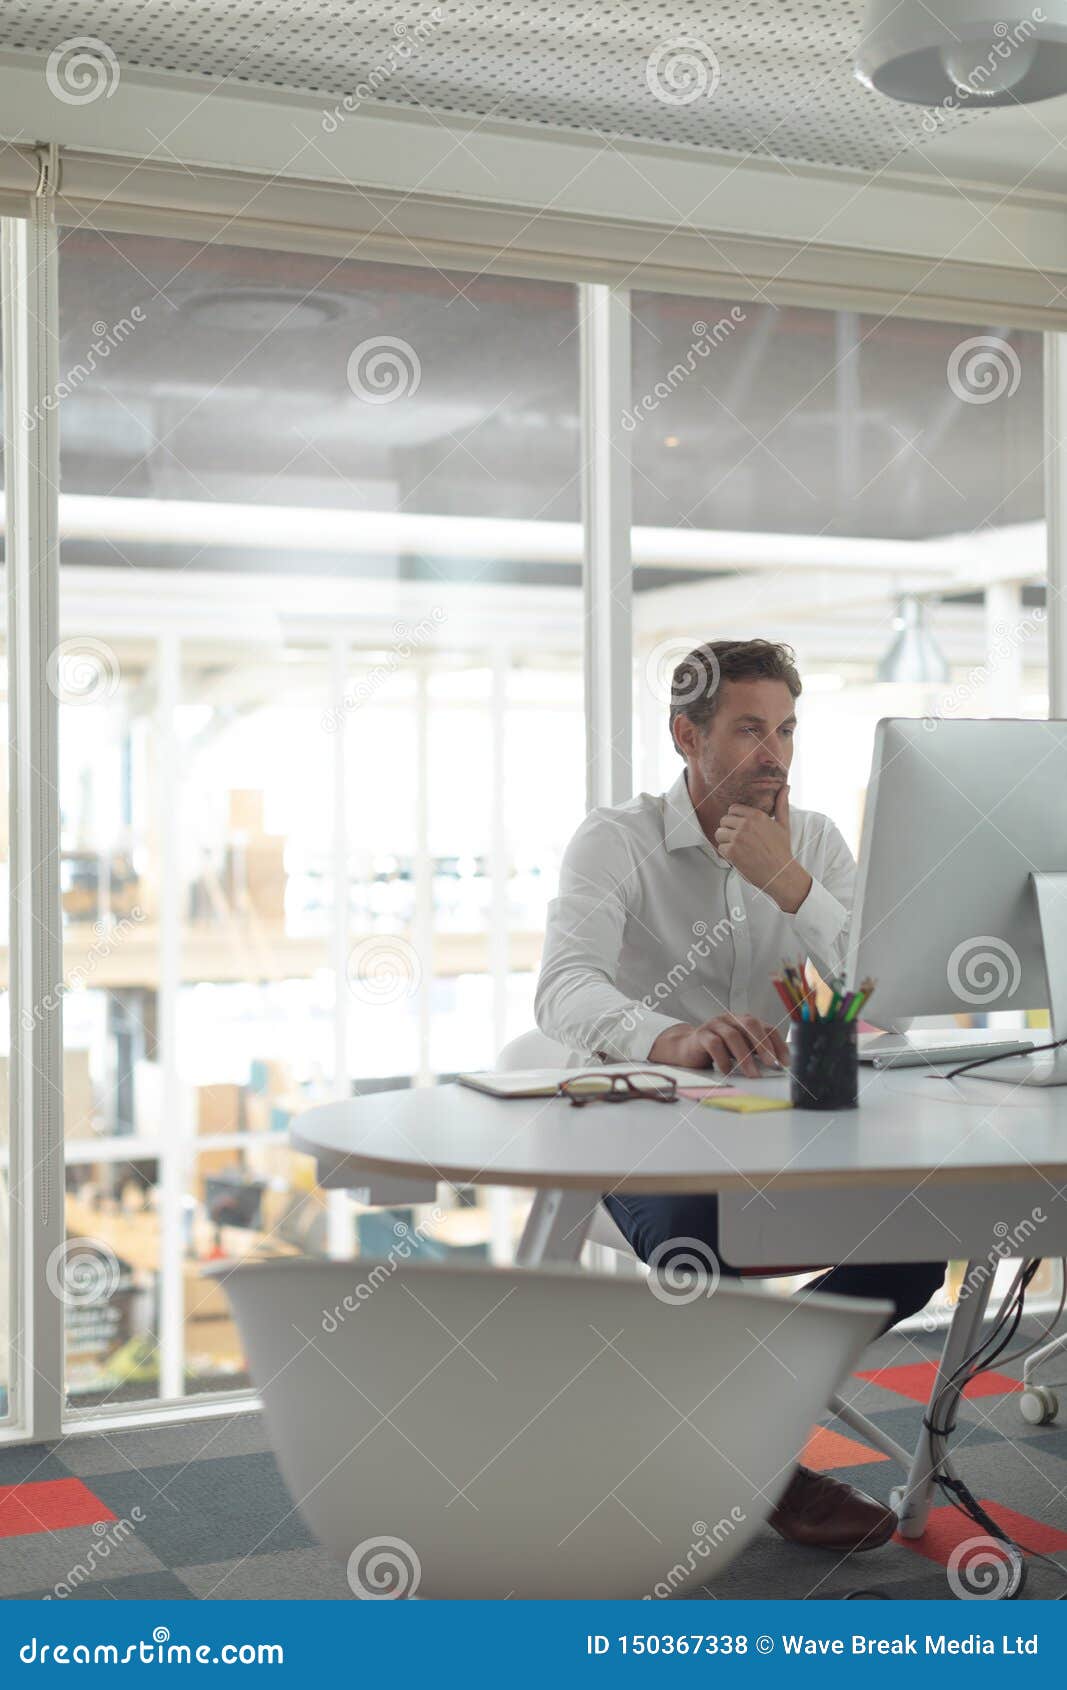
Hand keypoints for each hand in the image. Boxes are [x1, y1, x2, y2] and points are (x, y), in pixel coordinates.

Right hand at [649, 1015, 789, 1077]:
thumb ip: (755, 1053)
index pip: (767, 1027)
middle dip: (764, 1045)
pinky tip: (728, 1072)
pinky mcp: (700, 1035)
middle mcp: (731, 1019)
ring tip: (752, 1075)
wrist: (686, 1048)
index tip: (785, 1063)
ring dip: (745, 1057)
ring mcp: (715, 1024)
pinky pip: (714, 1045)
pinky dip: (723, 1060)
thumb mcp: (740, 1050)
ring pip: (732, 1035)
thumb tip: (777, 1067)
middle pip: (750, 1024)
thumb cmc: (718, 1050)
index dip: (778, 1044)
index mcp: (744, 1021)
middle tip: (771, 1064)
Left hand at [714, 784, 811, 912]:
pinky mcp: (732, 852)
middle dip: (729, 829)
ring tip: (737, 848)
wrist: (780, 873)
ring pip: (719, 833)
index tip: (741, 827)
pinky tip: (738, 856)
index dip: (735, 818)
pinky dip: (726, 853)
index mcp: (756, 815)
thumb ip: (782, 804)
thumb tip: (786, 787)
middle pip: (724, 820)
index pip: (733, 808)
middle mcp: (746, 824)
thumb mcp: (784, 824)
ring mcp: (737, 838)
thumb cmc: (782, 850)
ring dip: (725, 841)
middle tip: (739, 840)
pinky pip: (720, 847)